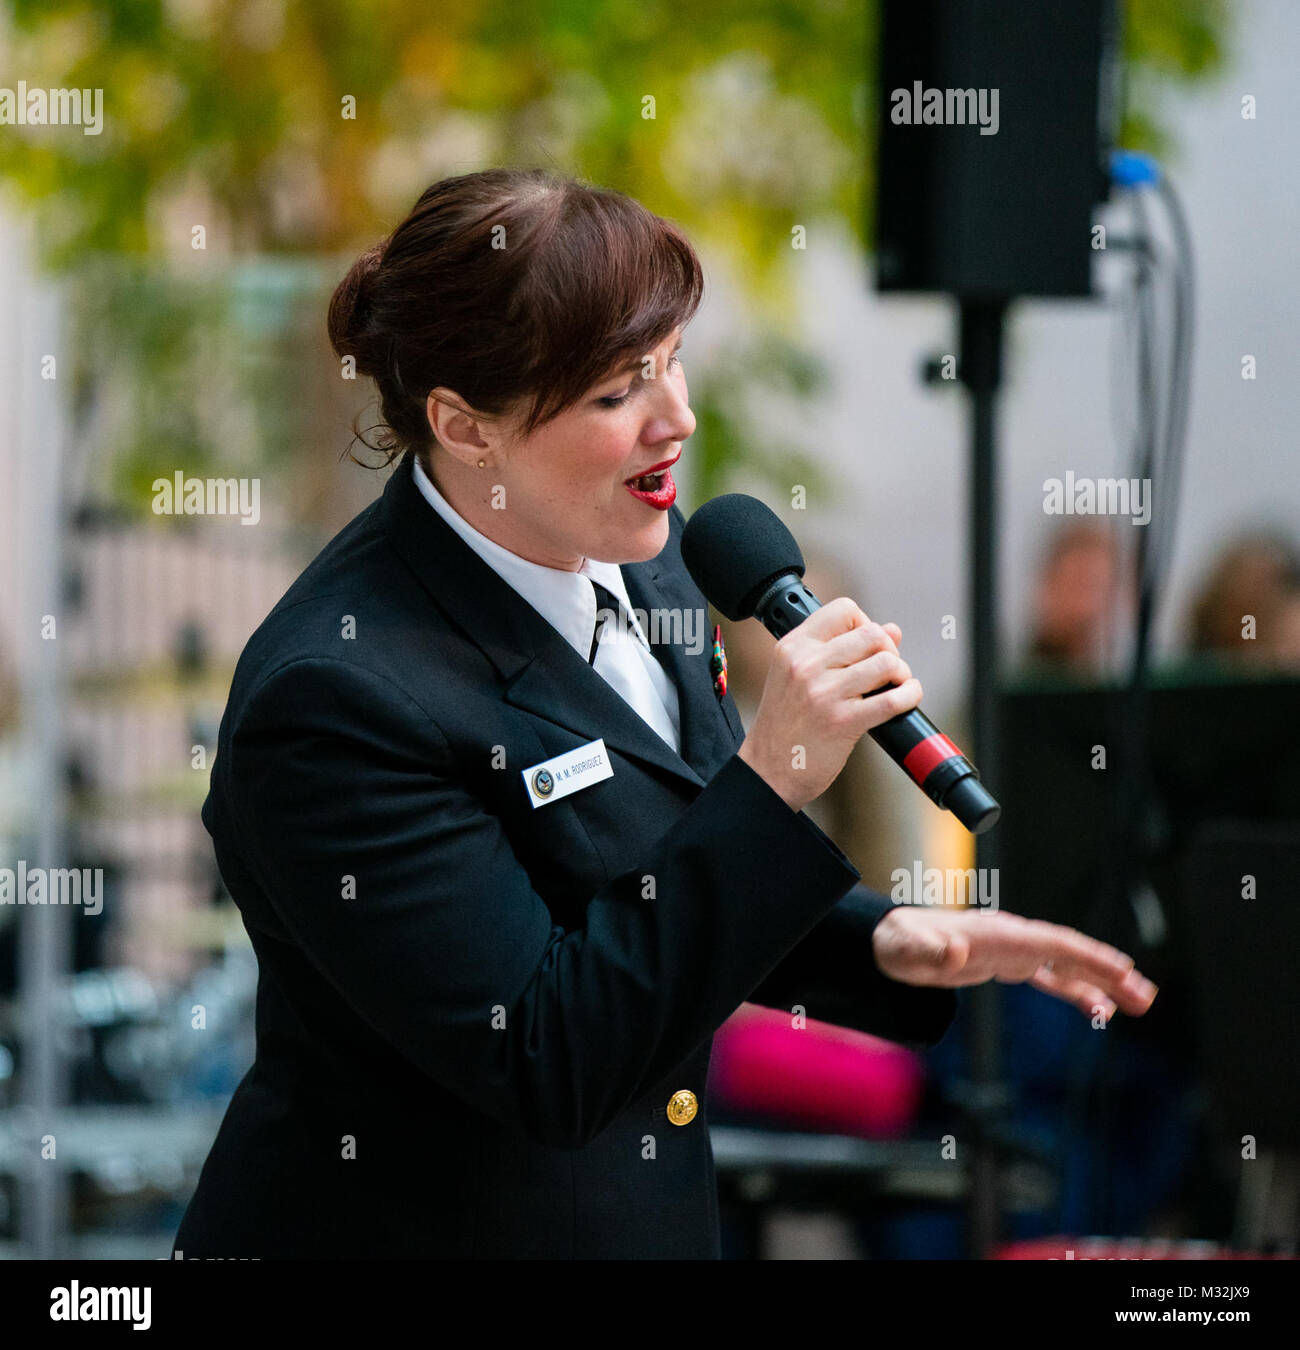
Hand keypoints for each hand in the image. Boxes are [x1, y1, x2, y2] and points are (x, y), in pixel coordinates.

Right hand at [738, 599, 919, 812]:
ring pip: (886, 662)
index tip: (866, 644)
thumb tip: (891, 630)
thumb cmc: (785, 725)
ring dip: (900, 673)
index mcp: (792, 648)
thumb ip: (840, 650)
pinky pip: (892, 698)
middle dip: (888, 649)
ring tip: (894, 685)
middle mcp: (806, 664)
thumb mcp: (797, 677)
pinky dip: (910, 695)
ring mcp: (824, 692)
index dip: (864, 622)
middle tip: (884, 670)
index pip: (843, 610)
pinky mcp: (843, 721)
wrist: (767, 770)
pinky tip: (907, 698)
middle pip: (871, 634)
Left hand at [870, 906, 1158, 1020]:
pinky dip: (1078, 991)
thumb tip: (953, 952)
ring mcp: (1012, 951)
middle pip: (1069, 951)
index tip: (1120, 968)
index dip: (1087, 955)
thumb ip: (928, 951)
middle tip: (1143, 993)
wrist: (890, 942)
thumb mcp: (906, 951)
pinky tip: (1099, 1009)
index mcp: (997, 935)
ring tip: (1138, 1001)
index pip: (1051, 942)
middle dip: (1107, 970)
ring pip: (1067, 965)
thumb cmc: (899, 945)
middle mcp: (1011, 939)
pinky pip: (1052, 978)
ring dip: (1102, 982)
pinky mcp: (1006, 965)